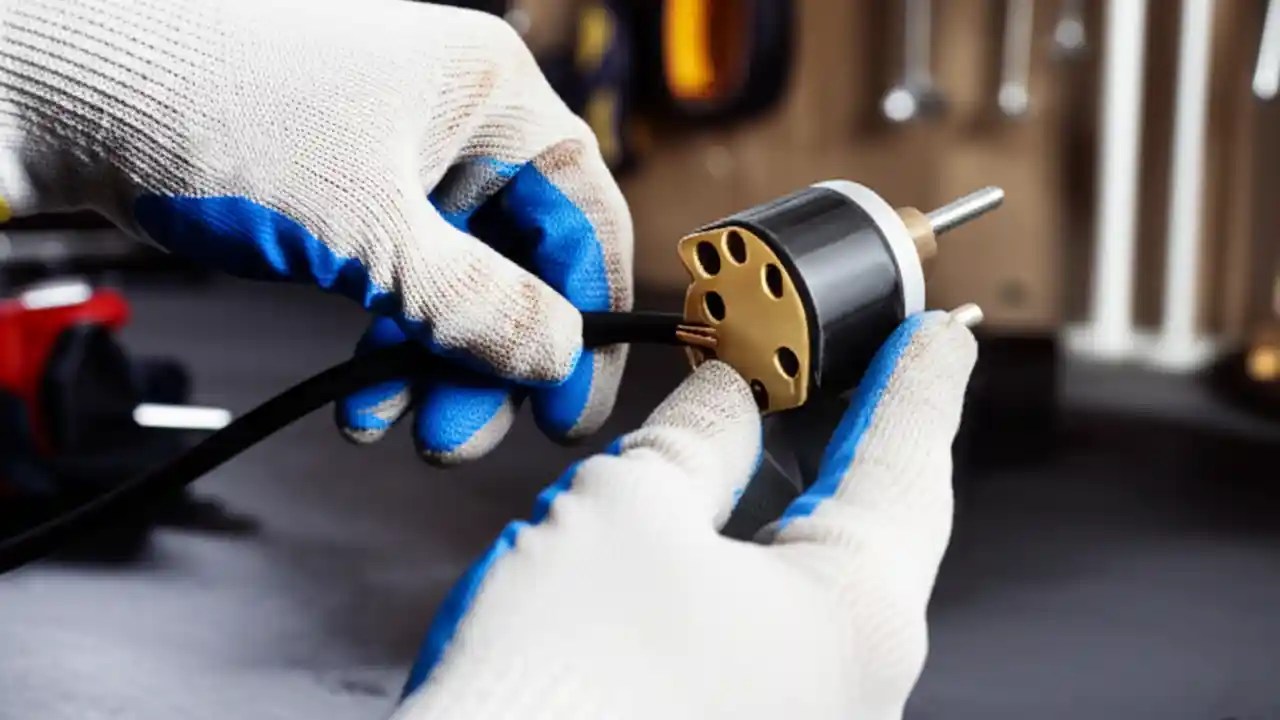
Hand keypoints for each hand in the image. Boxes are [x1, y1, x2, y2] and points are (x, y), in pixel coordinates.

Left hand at [0, 0, 630, 461]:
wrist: (69, 89)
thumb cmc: (216, 104)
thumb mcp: (371, 228)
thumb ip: (478, 303)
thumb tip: (559, 357)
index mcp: (488, 93)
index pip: (579, 213)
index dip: (586, 313)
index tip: (571, 397)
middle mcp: (453, 124)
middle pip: (517, 261)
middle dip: (493, 357)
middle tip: (472, 429)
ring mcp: (397, 162)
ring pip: (455, 284)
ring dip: (437, 366)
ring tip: (412, 428)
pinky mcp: (346, 200)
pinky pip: (397, 285)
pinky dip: (387, 346)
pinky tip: (363, 400)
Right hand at [393, 311, 977, 719]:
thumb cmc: (559, 680)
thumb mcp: (627, 510)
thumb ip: (698, 438)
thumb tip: (729, 396)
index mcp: (858, 616)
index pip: (907, 462)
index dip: (919, 381)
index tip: (940, 336)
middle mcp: (859, 689)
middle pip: (875, 529)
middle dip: (853, 437)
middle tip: (834, 364)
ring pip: (822, 589)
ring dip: (796, 503)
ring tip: (770, 431)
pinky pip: (779, 639)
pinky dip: (758, 571)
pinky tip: (717, 537)